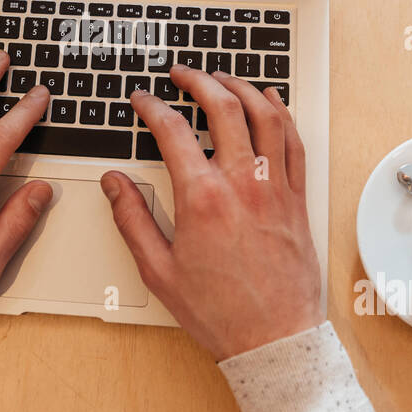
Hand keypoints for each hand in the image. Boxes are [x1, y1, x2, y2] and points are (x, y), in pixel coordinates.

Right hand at [100, 65, 320, 360]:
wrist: (274, 337)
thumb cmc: (220, 311)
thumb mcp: (158, 269)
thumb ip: (132, 219)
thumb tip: (114, 183)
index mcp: (202, 197)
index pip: (172, 130)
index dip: (152, 106)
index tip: (143, 99)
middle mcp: (243, 182)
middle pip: (223, 106)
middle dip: (198, 80)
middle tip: (182, 74)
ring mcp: (275, 186)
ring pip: (264, 113)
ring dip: (241, 87)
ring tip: (222, 78)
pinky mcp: (297, 197)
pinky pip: (295, 139)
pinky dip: (281, 112)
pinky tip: (270, 101)